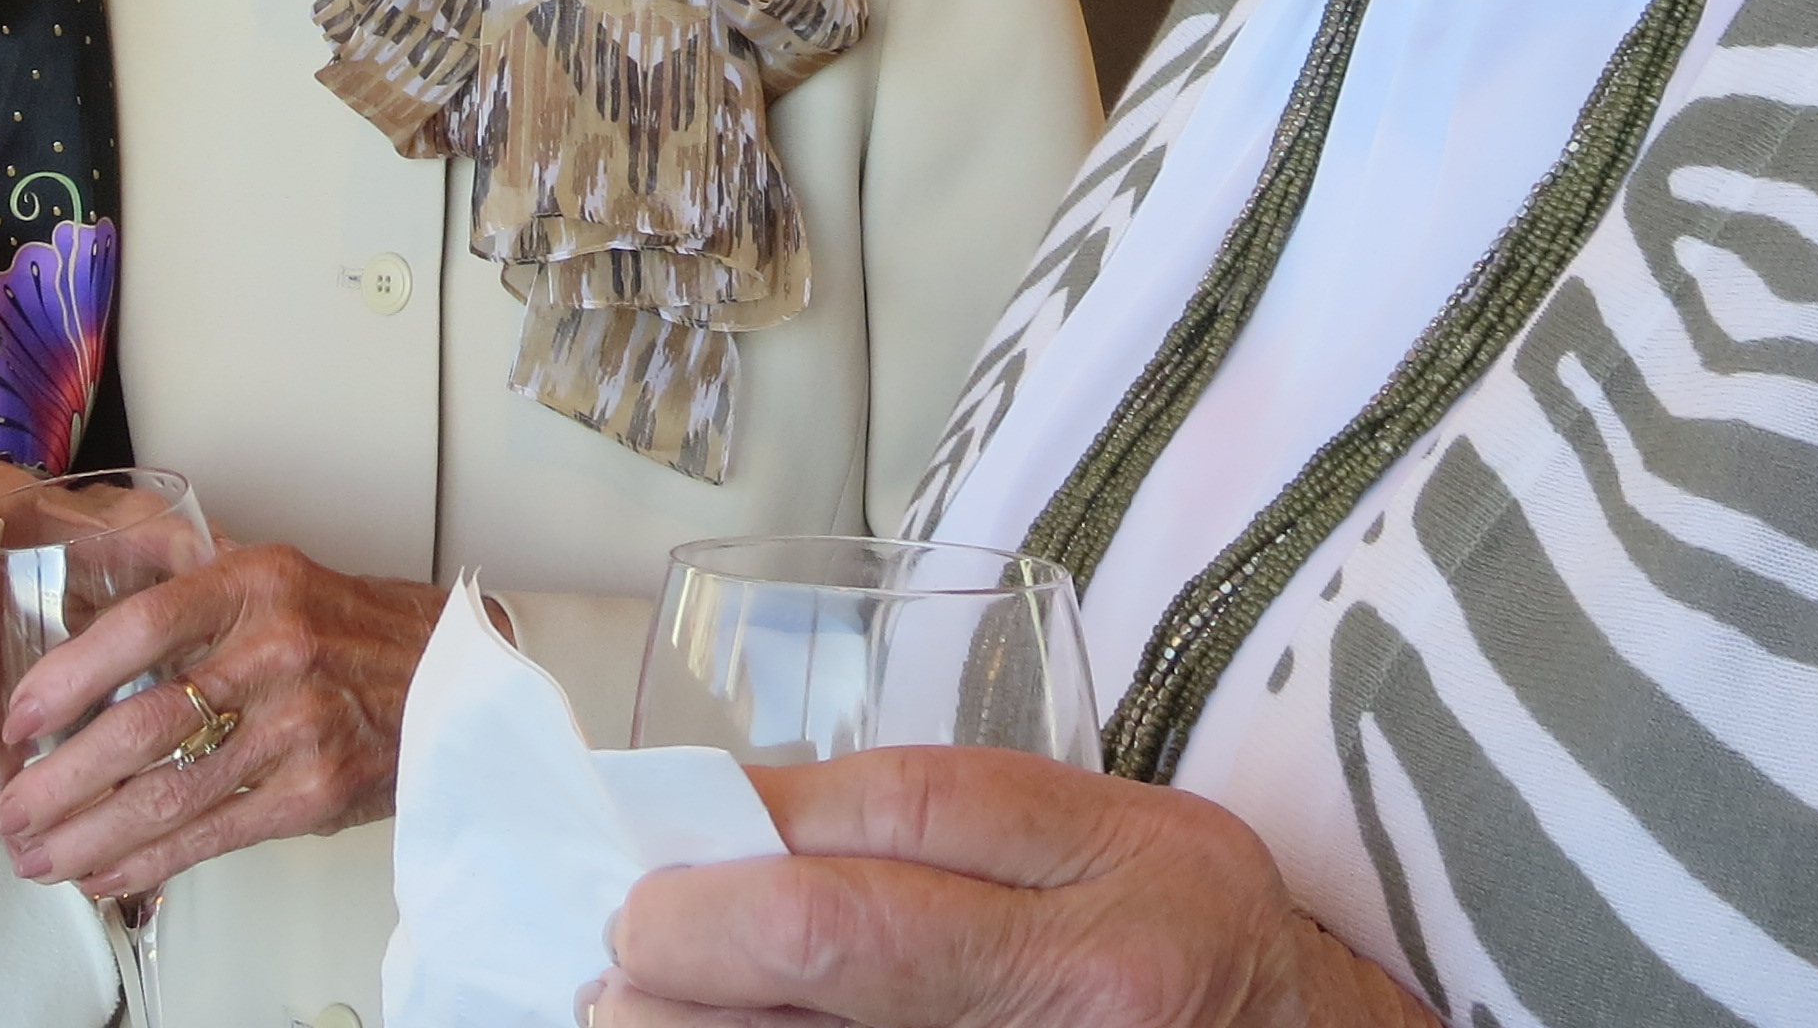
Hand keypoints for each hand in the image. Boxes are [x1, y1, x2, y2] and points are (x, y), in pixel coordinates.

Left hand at [0, 542, 445, 902]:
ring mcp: (300, 726)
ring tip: (37, 855)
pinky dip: (146, 865)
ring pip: (169, 794)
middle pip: (143, 725)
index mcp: (255, 583)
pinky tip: (103, 875)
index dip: (68, 676)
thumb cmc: (349, 629)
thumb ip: (185, 588)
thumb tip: (78, 609)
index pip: (141, 625)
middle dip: (60, 780)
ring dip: (89, 837)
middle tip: (11, 807)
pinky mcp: (315, 793)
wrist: (453, 677)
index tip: (18, 717)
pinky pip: (210, 838)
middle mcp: (277, 650)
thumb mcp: (272, 577)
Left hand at [592, 750, 1434, 1027]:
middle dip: (698, 936)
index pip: (902, 810)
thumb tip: (746, 824)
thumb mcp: (1106, 840)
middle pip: (846, 933)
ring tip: (634, 1014)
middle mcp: (1090, 980)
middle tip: (623, 945)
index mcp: (1115, 866)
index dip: (755, 826)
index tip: (664, 846)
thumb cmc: (1193, 942)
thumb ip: (948, 825)